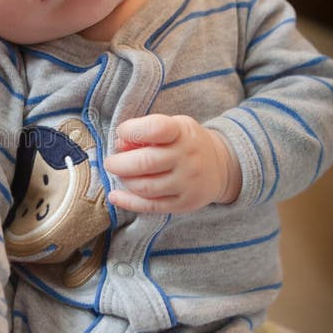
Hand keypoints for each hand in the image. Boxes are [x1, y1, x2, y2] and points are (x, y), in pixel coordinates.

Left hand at [104, 114, 240, 214]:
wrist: (221, 166)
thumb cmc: (186, 142)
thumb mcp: (173, 127)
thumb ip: (145, 132)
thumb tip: (119, 144)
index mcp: (182, 133)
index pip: (156, 128)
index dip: (132, 130)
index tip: (122, 133)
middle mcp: (187, 158)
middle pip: (145, 162)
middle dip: (119, 163)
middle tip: (111, 163)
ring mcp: (186, 183)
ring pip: (146, 187)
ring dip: (125, 181)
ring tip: (122, 174)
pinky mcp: (183, 204)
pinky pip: (151, 206)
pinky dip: (128, 202)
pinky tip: (115, 196)